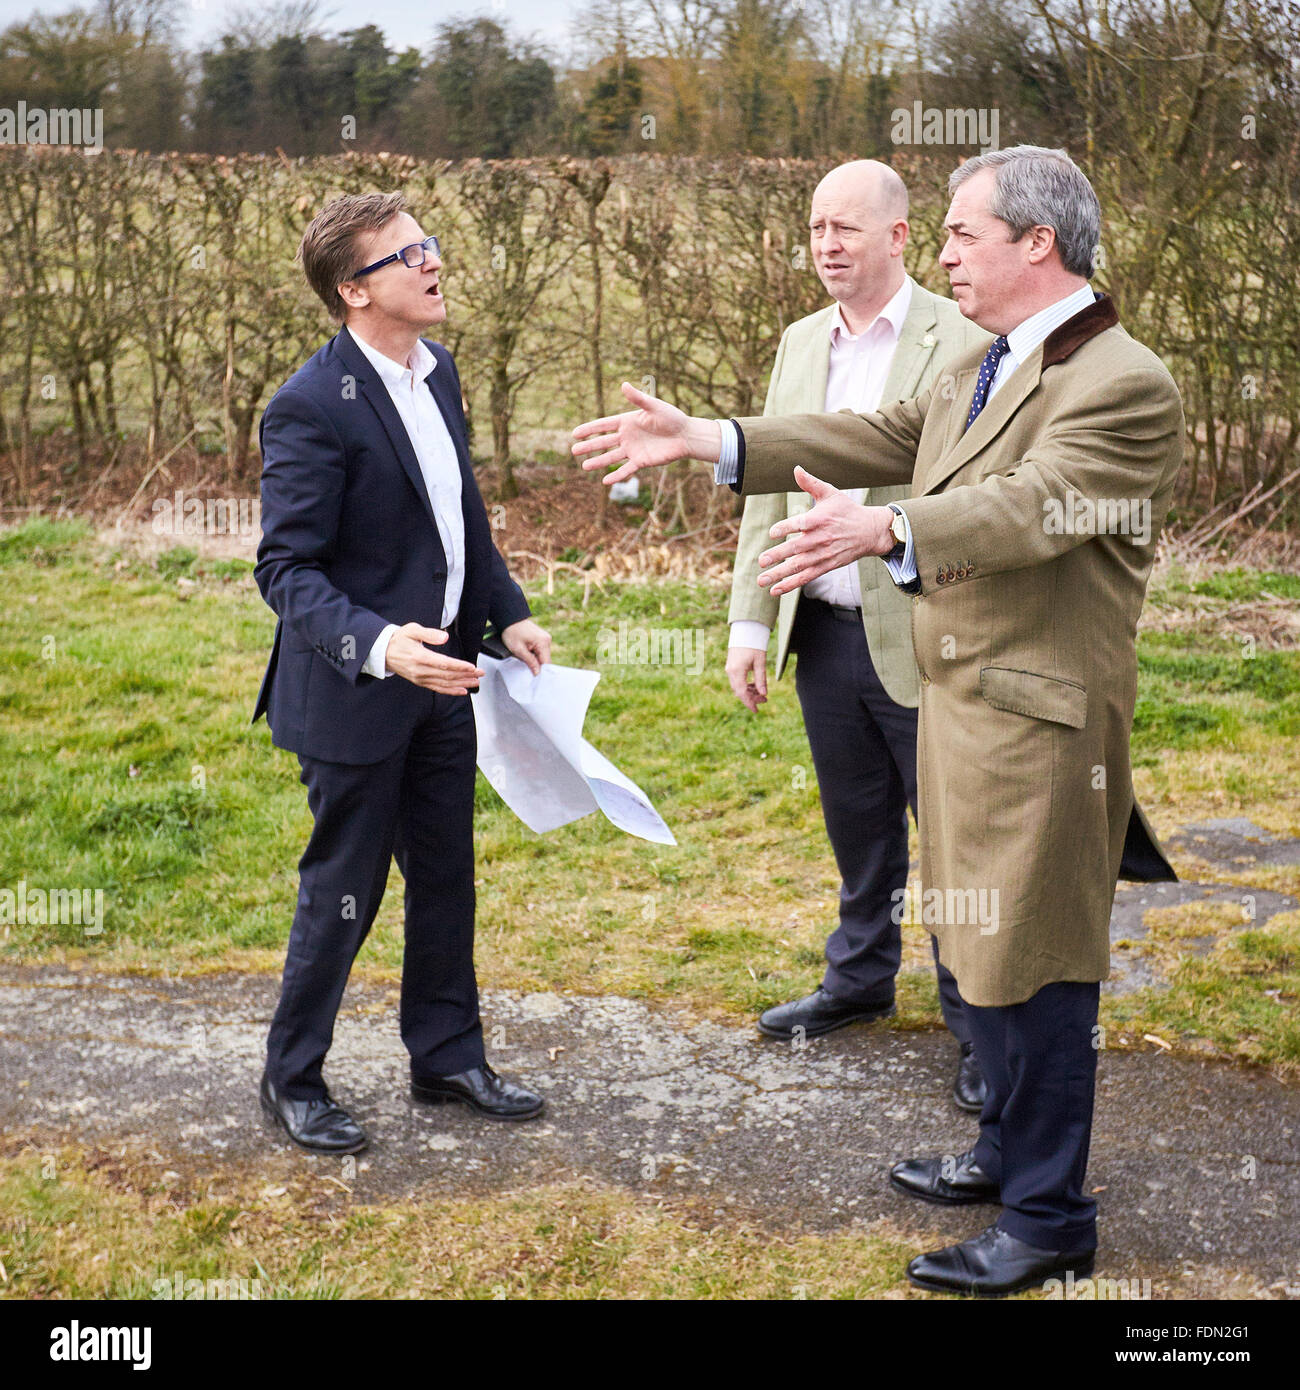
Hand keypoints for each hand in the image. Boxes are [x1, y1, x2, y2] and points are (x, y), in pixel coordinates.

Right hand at [384, 622, 483, 694]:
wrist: (384, 652)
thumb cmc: (400, 639)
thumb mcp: (412, 630)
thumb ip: (429, 633)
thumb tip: (444, 637)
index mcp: (420, 657)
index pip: (444, 663)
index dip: (459, 666)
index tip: (472, 667)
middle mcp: (420, 670)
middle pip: (447, 675)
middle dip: (466, 675)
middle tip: (480, 673)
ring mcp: (420, 678)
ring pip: (444, 684)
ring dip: (462, 684)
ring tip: (476, 682)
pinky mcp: (420, 682)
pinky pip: (438, 688)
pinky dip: (451, 691)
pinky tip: (462, 690)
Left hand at [501, 617, 551, 674]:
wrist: (509, 619)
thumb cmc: (512, 632)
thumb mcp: (519, 650)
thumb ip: (530, 662)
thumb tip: (537, 673)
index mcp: (543, 642)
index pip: (546, 663)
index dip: (541, 671)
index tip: (534, 677)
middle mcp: (547, 640)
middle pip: (545, 660)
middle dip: (536, 664)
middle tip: (525, 665)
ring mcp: (545, 638)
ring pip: (542, 656)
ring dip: (534, 659)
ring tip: (523, 656)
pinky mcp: (542, 638)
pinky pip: (540, 650)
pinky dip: (534, 654)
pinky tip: (526, 652)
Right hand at [571, 382, 721, 483]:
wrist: (686, 435)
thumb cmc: (671, 417)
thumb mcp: (654, 406)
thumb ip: (638, 398)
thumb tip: (624, 384)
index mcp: (627, 421)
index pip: (603, 425)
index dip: (589, 429)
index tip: (575, 433)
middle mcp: (627, 436)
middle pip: (603, 442)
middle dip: (589, 446)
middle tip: (573, 450)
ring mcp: (633, 450)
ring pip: (611, 457)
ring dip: (598, 462)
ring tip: (584, 466)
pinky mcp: (642, 461)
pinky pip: (626, 470)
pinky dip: (617, 476)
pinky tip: (605, 482)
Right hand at [725, 646, 767, 712]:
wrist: (745, 630)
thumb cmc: (754, 645)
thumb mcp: (760, 663)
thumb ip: (761, 679)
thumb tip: (764, 694)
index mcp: (737, 671)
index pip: (742, 693)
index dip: (749, 703)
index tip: (756, 711)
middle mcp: (731, 672)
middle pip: (739, 691)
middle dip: (752, 698)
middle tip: (765, 700)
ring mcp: (730, 669)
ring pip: (738, 687)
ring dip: (749, 692)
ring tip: (762, 693)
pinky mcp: (731, 666)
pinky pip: (737, 681)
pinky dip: (746, 685)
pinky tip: (755, 685)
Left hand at [758, 468, 896, 597]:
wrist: (870, 531)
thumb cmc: (847, 510)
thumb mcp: (830, 493)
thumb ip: (810, 483)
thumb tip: (796, 468)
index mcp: (820, 519)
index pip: (800, 524)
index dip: (786, 527)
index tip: (772, 532)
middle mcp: (821, 538)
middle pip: (796, 548)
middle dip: (778, 555)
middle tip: (761, 560)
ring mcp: (823, 554)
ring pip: (798, 566)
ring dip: (779, 574)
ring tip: (761, 580)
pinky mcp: (826, 566)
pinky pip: (806, 577)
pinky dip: (791, 584)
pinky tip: (775, 590)